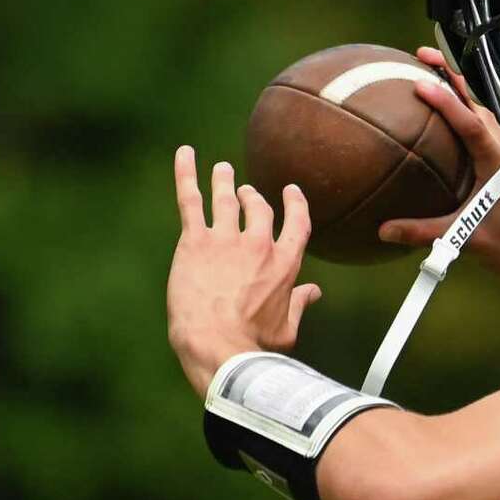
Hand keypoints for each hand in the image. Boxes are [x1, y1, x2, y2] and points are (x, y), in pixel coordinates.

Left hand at [167, 145, 322, 397]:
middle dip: (251, 196)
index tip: (290, 192)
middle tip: (243, 191)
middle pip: (257, 208)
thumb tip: (314, 293)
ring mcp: (225, 240)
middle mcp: (258, 245)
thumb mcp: (287, 329)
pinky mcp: (195, 241)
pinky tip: (184, 153)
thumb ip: (300, 305)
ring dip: (224, 181)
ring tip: (222, 170)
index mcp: (284, 264)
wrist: (218, 346)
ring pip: (225, 199)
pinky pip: (191, 199)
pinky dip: (186, 173)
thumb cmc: (254, 345)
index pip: (296, 224)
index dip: (295, 205)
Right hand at [379, 48, 499, 309]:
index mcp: (498, 162)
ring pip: (482, 107)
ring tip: (431, 72)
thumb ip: (421, 232)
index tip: (421, 83)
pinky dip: (464, 107)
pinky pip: (484, 122)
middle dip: (450, 74)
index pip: (470, 122)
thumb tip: (383, 230)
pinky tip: (447, 109)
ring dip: (458, 87)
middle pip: (477, 102)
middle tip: (420, 55)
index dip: (446, 101)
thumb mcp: (462, 237)